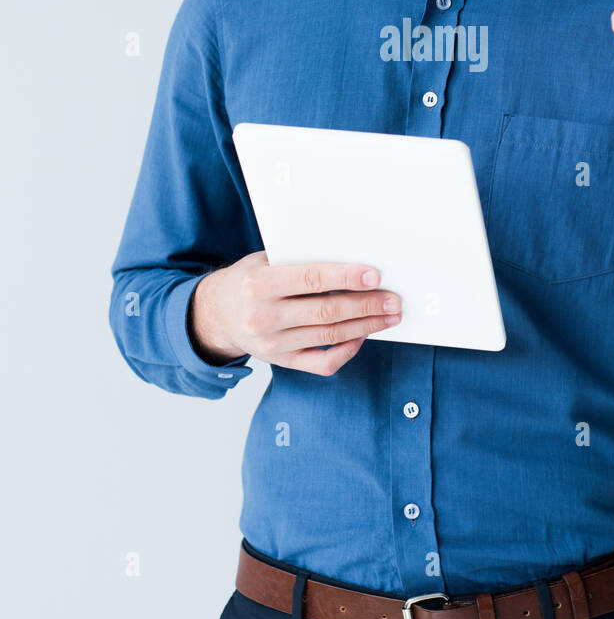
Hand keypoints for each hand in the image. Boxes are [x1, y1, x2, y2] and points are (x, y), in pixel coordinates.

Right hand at [189, 253, 400, 374]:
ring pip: (329, 336)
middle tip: (393, 300)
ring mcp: (273, 344)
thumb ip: (298, 259)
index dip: (346, 278)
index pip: (311, 280)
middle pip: (326, 311)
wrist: (216, 315)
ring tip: (388, 317)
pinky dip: (347, 351)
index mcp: (259, 285)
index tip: (375, 276)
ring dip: (365, 326)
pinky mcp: (281, 362)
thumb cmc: (248, 280)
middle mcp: (264, 317)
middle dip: (366, 305)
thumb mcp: (263, 261)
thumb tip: (349, 256)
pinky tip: (363, 337)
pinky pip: (322, 363)